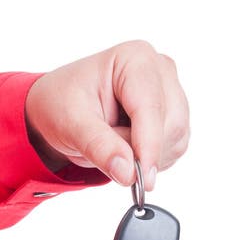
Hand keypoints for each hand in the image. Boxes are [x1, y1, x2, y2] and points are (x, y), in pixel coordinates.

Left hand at [24, 40, 189, 188]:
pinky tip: (128, 147)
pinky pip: (174, 148)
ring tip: (113, 144)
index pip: (152, 107)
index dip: (149, 146)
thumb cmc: (63, 103)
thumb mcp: (71, 124)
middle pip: (171, 124)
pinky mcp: (174, 116)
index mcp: (135, 59)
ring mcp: (171, 93)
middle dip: (142, 151)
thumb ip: (100, 147)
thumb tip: (129, 173)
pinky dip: (152, 159)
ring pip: (176, 139)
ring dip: (146, 156)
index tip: (143, 179)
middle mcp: (160, 71)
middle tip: (108, 153)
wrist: (62, 107)